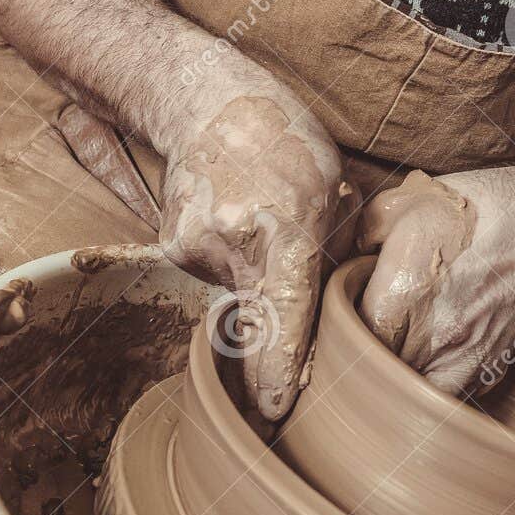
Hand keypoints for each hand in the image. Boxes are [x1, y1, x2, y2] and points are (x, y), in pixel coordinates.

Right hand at [161, 87, 357, 419]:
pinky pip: (211, 280)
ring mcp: (199, 247)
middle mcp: (238, 245)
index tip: (275, 413)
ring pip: (234, 300)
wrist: (209, 101)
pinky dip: (226, 266)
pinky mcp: (174, 248)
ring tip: (258, 234)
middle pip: (257, 323)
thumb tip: (340, 324)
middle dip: (266, 348)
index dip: (279, 374)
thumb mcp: (334, 196)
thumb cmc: (288, 144)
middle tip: (276, 382)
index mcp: (289, 232)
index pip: (285, 321)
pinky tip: (232, 226)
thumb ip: (333, 261)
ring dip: (249, 287)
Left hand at [358, 166, 514, 396]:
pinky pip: (450, 398)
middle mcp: (434, 334)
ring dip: (399, 378)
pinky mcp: (491, 367)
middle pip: (377, 370)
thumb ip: (365, 231)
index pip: (351, 333)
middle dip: (366, 353)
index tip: (348, 312)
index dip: (342, 325)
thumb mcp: (409, 199)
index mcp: (405, 292)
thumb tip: (346, 254)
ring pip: (412, 395)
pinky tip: (431, 361)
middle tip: (367, 333)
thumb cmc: (482, 207)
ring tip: (396, 352)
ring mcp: (466, 356)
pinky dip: (434, 388)